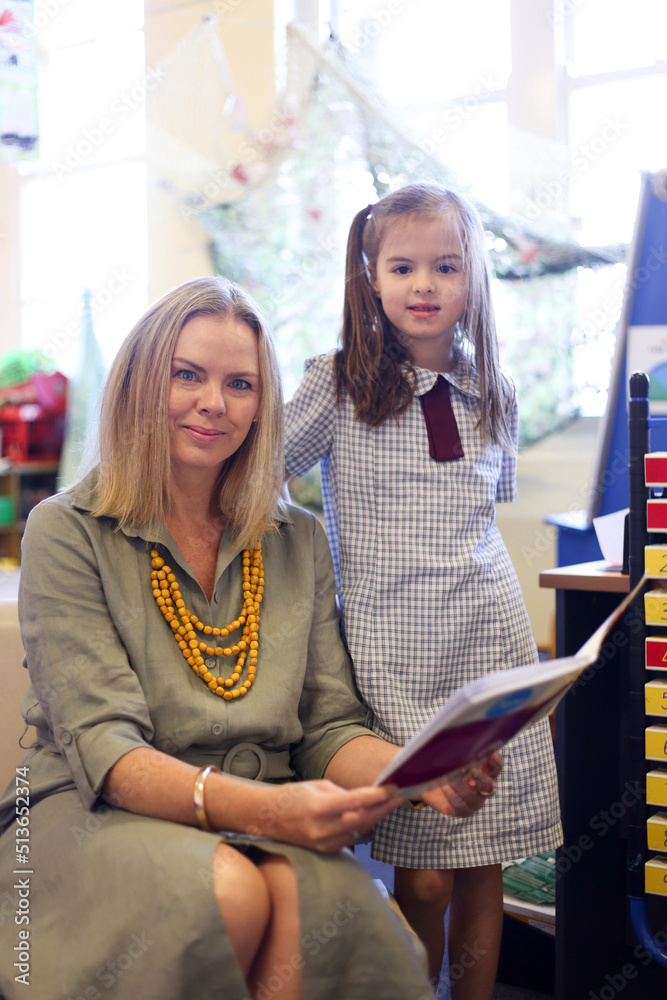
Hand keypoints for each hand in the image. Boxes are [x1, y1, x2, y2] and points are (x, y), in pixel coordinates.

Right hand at [250, 779, 401, 852]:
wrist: (269, 819)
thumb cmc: (292, 796)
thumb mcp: (316, 785)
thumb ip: (341, 792)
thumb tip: (364, 797)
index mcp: (318, 807)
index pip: (354, 802)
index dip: (376, 795)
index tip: (391, 787)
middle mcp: (322, 829)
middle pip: (363, 819)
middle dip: (384, 807)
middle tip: (399, 796)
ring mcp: (324, 843)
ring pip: (360, 830)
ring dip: (376, 817)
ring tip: (390, 804)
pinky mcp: (326, 851)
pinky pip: (351, 838)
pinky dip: (362, 826)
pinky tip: (372, 816)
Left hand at [419, 752, 502, 816]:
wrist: (429, 783)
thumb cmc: (445, 765)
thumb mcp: (453, 756)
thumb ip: (461, 749)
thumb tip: (463, 738)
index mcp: (486, 773)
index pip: (496, 767)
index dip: (495, 762)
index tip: (491, 754)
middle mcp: (483, 790)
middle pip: (488, 786)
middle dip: (479, 777)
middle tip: (469, 769)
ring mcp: (473, 803)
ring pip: (469, 795)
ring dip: (457, 783)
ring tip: (446, 775)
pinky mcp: (459, 811)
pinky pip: (455, 804)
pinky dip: (447, 793)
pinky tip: (441, 786)